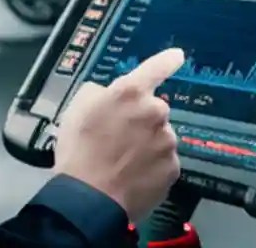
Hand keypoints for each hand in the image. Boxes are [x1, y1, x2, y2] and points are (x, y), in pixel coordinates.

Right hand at [54, 48, 184, 220]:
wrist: (89, 198)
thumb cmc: (78, 150)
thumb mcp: (76, 110)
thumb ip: (98, 94)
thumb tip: (108, 94)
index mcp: (130, 94)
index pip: (153, 69)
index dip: (166, 61)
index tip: (178, 55)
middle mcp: (155, 112)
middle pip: (153, 111)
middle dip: (141, 121)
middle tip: (118, 140)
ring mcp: (167, 141)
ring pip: (160, 138)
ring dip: (147, 145)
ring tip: (122, 164)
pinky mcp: (173, 168)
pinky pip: (164, 162)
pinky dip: (152, 168)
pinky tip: (133, 178)